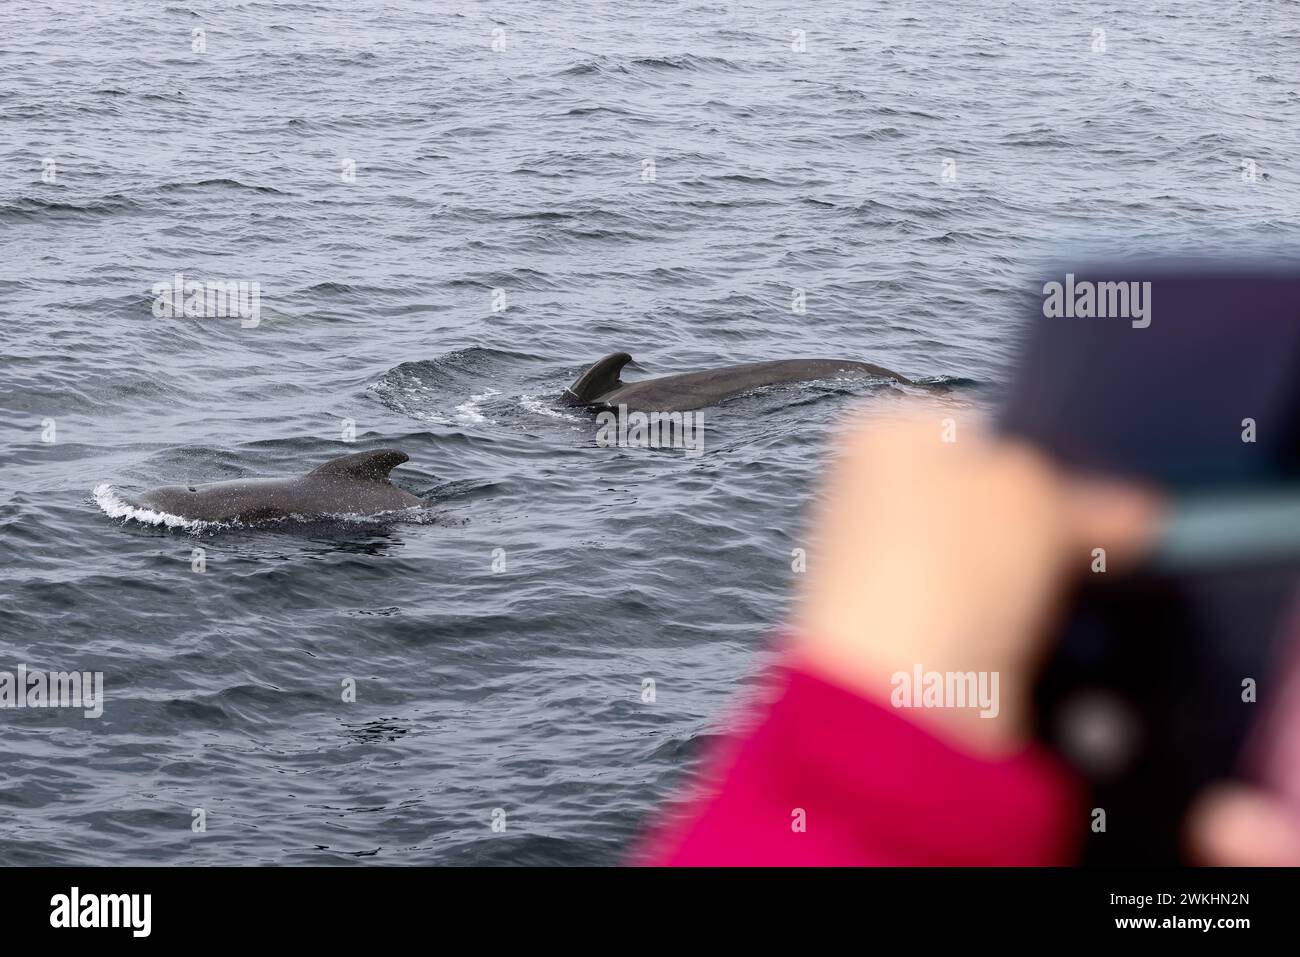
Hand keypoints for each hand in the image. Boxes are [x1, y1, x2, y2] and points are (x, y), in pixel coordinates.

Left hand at [792, 404, 1160, 753]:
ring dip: (1046, 585)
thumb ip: (1084, 490)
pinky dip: (1028, 636)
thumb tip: (1129, 510)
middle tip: (1121, 539)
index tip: (1114, 485)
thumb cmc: (942, 567)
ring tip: (1095, 594)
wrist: (902, 699)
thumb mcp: (1033, 488)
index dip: (1054, 455)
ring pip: (998, 572)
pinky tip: (1062, 640)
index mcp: (884, 434)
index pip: (988, 428)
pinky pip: (992, 630)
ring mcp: (890, 577)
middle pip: (995, 502)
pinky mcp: (913, 646)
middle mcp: (876, 500)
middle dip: (1056, 524)